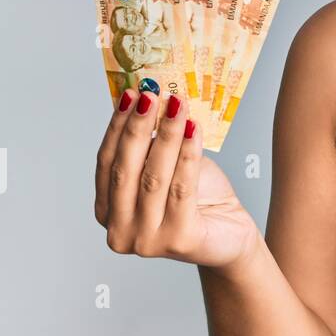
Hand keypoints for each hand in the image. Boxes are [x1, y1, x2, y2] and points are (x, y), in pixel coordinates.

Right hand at [95, 88, 260, 270]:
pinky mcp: (179, 240)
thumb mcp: (166, 169)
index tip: (129, 95)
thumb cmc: (197, 200)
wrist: (229, 235)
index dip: (116, 127)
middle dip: (138, 127)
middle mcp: (120, 231)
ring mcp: (147, 240)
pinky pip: (181, 188)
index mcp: (108, 212)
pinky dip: (187, 155)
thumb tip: (149, 102)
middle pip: (125, 169)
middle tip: (151, 94)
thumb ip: (151, 148)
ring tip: (177, 104)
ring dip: (166, 135)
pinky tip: (193, 129)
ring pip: (154, 177)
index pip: (106, 163)